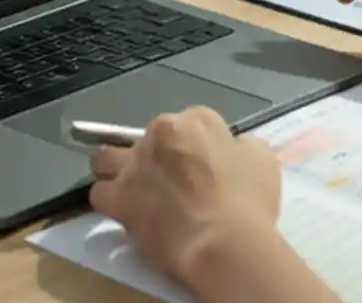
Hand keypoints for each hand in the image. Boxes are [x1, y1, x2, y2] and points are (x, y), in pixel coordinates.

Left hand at [88, 107, 281, 285]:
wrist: (224, 240)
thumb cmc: (248, 200)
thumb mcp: (260, 159)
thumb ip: (240, 146)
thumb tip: (230, 148)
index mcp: (195, 120)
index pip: (191, 122)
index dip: (198, 145)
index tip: (204, 166)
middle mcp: (158, 134)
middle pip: (148, 136)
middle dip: (159, 154)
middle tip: (174, 181)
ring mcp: (134, 165)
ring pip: (108, 157)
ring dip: (117, 168)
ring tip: (131, 185)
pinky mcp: (119, 197)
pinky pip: (100, 192)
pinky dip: (110, 199)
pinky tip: (124, 210)